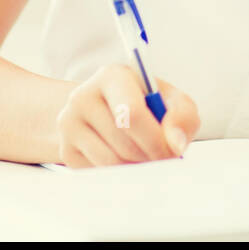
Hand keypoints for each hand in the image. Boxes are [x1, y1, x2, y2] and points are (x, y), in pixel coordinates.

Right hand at [54, 66, 199, 167]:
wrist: (104, 108)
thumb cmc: (143, 102)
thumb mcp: (169, 98)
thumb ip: (183, 115)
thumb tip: (176, 144)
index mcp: (112, 76)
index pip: (131, 113)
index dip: (156, 139)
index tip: (172, 151)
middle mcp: (83, 96)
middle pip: (124, 143)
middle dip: (150, 157)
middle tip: (162, 158)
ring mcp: (68, 123)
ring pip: (111, 163)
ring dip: (136, 167)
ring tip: (145, 157)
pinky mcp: (65, 149)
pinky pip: (98, 173)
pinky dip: (118, 173)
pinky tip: (125, 158)